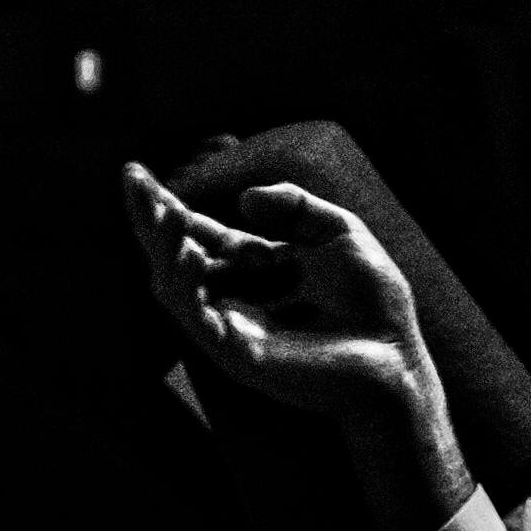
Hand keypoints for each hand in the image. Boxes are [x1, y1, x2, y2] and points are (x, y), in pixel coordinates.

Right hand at [122, 161, 470, 530]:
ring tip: (163, 212)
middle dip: (150, 219)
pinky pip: (197, 320)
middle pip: (175, 256)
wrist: (399, 358)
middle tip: (131, 180)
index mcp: (255, 268)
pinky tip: (189, 253)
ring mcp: (233, 329)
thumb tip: (244, 201)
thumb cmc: (375, 302)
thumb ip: (295, 205)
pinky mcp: (239, 357)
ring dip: (162, 247)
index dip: (166, 204)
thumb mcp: (339, 232)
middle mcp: (236, 298)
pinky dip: (187, 287)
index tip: (137, 172)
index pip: (198, 233)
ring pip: (174, 287)